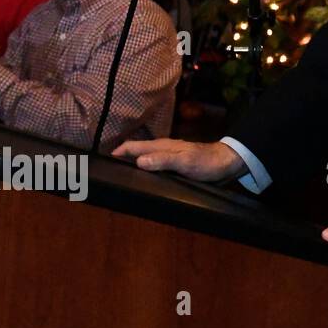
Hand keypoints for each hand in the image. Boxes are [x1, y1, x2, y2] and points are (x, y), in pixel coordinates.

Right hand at [111, 138, 245, 181]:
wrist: (228, 163)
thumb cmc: (207, 162)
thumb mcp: (185, 162)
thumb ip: (164, 160)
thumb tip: (138, 161)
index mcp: (162, 146)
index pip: (132, 147)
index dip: (116, 153)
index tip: (99, 163)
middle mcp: (163, 149)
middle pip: (136, 152)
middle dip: (120, 160)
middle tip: (106, 174)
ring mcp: (169, 157)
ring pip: (144, 159)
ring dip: (132, 165)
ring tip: (120, 179)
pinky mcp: (175, 165)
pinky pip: (155, 166)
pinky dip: (145, 171)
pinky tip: (143, 181)